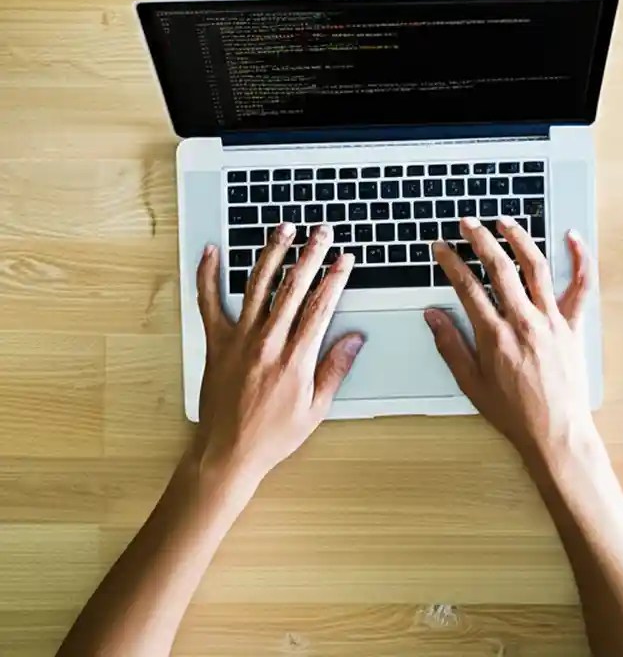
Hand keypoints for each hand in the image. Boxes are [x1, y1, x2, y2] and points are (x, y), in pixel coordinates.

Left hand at [193, 222, 364, 487]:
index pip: (320, 306)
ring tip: (283, 229)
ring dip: (271, 254)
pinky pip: (209, 303)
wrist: (227, 452)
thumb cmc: (273, 435)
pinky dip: (208, 275)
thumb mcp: (316, 408)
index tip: (344, 259)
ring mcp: (238, 339)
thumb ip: (335, 369)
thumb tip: (354, 339)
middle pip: (292, 287)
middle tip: (321, 232)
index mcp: (295, 358)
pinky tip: (211, 252)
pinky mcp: (216, 343)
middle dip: (310, 255)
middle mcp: (267, 342)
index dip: (335, 278)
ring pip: (257, 285)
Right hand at [425, 216, 592, 459]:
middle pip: (500, 267)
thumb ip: (450, 345)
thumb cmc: (514, 412)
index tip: (441, 248)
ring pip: (536, 267)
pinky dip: (580, 259)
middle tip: (468, 224)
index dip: (451, 262)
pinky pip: (581, 287)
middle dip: (480, 239)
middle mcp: (524, 321)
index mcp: (495, 335)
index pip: (467, 286)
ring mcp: (552, 320)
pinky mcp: (574, 325)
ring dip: (520, 239)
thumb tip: (432, 316)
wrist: (555, 431)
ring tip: (506, 222)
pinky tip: (573, 238)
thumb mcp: (471, 382)